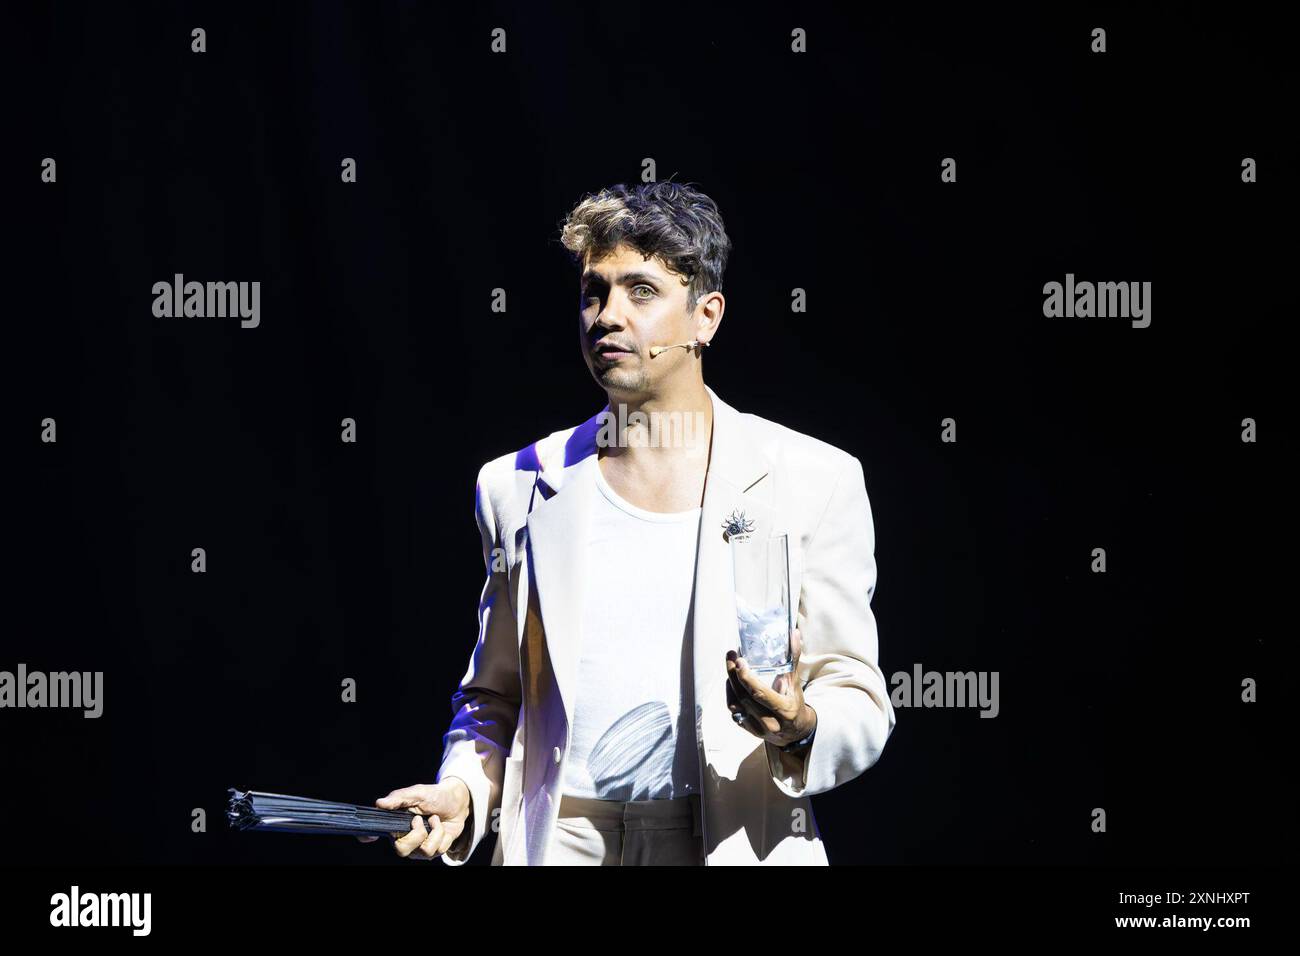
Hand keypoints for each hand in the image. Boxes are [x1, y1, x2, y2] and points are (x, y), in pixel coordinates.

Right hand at [355, 778, 471, 859]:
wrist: (456, 802)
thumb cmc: (434, 796)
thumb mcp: (417, 793)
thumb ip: (399, 798)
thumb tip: (379, 803)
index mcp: (394, 824)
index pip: (375, 833)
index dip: (367, 836)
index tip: (368, 836)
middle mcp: (404, 839)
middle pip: (402, 850)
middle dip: (416, 835)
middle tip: (420, 819)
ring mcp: (419, 848)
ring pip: (425, 851)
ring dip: (435, 831)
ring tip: (435, 820)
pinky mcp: (434, 851)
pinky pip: (439, 850)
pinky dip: (444, 835)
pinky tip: (441, 826)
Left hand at [725, 627, 816, 747]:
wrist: (796, 732)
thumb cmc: (795, 703)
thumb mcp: (795, 682)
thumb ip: (793, 658)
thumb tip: (794, 633)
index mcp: (785, 710)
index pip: (760, 694)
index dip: (746, 677)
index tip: (739, 660)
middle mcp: (771, 722)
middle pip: (744, 697)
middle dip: (734, 675)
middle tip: (730, 656)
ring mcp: (759, 729)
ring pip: (736, 705)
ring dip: (730, 684)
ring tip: (730, 667)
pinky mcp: (750, 731)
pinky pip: (734, 712)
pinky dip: (730, 696)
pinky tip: (731, 683)